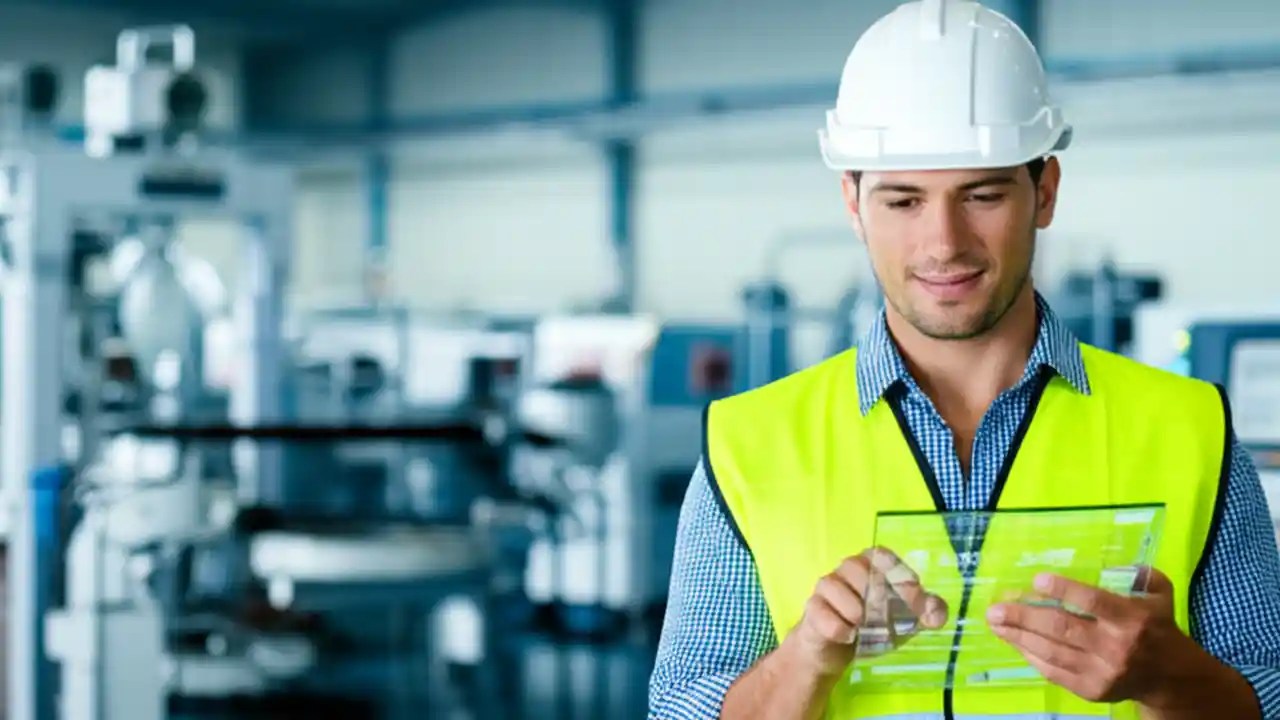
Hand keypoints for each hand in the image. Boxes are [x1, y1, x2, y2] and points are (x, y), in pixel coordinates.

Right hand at [787, 547, 948, 676]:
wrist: (836, 651)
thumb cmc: (873, 627)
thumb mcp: (905, 621)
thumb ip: (927, 613)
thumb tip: (937, 613)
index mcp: (872, 565)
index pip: (882, 555)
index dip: (898, 573)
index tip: (913, 598)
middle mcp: (846, 570)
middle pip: (856, 566)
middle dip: (874, 595)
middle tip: (885, 618)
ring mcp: (826, 587)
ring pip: (834, 586)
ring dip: (854, 611)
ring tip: (863, 628)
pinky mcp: (812, 609)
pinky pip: (823, 612)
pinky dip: (839, 627)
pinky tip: (848, 637)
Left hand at [986, 567, 1185, 703]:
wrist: (1171, 678)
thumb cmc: (1158, 627)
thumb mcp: (1159, 594)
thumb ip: (1140, 574)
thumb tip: (1110, 560)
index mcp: (1132, 619)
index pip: (1093, 602)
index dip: (1064, 590)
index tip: (1036, 579)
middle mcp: (1115, 647)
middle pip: (1062, 628)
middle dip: (1023, 617)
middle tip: (994, 608)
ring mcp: (1102, 672)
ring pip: (1052, 651)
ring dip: (1018, 636)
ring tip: (995, 623)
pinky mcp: (1091, 690)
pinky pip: (1054, 672)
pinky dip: (1031, 655)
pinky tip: (1014, 641)